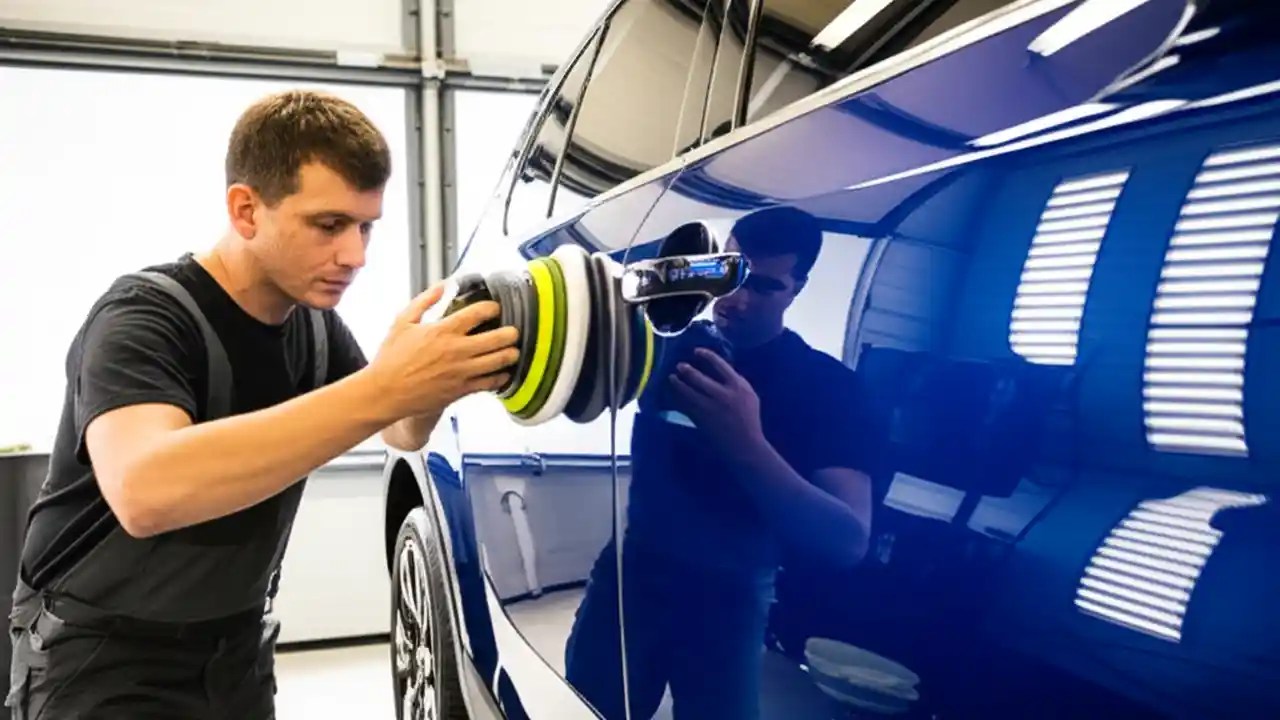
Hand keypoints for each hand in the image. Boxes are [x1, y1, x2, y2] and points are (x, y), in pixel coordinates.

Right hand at [368, 283, 518, 419]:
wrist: (385, 392)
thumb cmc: (392, 358)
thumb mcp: (403, 322)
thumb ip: (424, 301)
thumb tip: (442, 285)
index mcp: (444, 330)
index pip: (479, 313)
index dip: (492, 308)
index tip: (494, 308)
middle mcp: (457, 350)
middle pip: (498, 338)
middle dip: (511, 333)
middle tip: (513, 331)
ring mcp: (462, 372)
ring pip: (499, 361)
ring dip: (511, 354)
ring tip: (512, 351)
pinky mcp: (462, 390)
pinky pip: (490, 383)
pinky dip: (500, 377)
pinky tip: (501, 372)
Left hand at [669, 348, 764, 452]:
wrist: (744, 444)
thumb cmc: (749, 418)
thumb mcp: (749, 395)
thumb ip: (736, 382)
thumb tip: (719, 368)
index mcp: (737, 386)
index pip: (719, 365)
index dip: (706, 355)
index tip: (697, 351)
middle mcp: (722, 395)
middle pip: (698, 378)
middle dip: (686, 370)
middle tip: (679, 365)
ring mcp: (709, 408)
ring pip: (688, 392)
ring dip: (677, 383)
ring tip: (671, 378)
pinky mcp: (700, 420)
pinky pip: (684, 406)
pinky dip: (677, 398)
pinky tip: (673, 394)